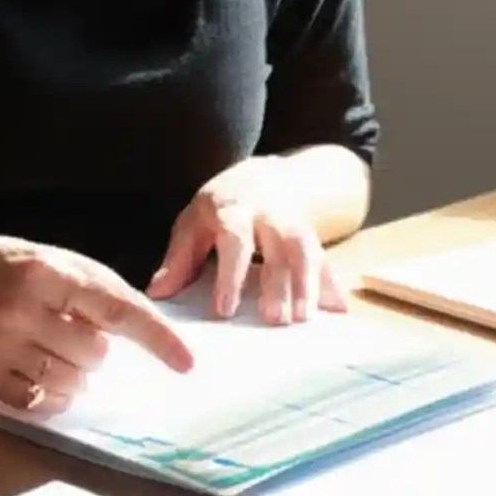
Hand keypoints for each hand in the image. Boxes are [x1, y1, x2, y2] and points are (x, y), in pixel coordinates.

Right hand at [0, 233, 193, 411]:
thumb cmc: (3, 266)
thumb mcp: (49, 259)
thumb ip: (94, 288)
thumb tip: (144, 330)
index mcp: (50, 270)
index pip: (118, 309)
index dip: (157, 338)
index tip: (186, 362)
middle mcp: (23, 305)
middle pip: (96, 355)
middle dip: (94, 351)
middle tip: (66, 332)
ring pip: (70, 382)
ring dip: (74, 376)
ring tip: (48, 349)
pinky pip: (36, 403)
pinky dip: (48, 395)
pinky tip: (34, 370)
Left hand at [146, 156, 349, 324]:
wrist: (263, 175)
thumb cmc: (220, 207)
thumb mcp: (193, 222)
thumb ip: (178, 259)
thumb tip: (157, 295)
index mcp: (234, 209)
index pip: (235, 240)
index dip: (231, 275)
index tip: (225, 309)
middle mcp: (270, 214)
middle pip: (279, 246)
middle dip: (279, 283)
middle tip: (275, 320)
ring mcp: (295, 223)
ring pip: (308, 252)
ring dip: (310, 285)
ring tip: (306, 319)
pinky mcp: (312, 236)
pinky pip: (325, 260)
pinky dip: (333, 284)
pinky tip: (338, 310)